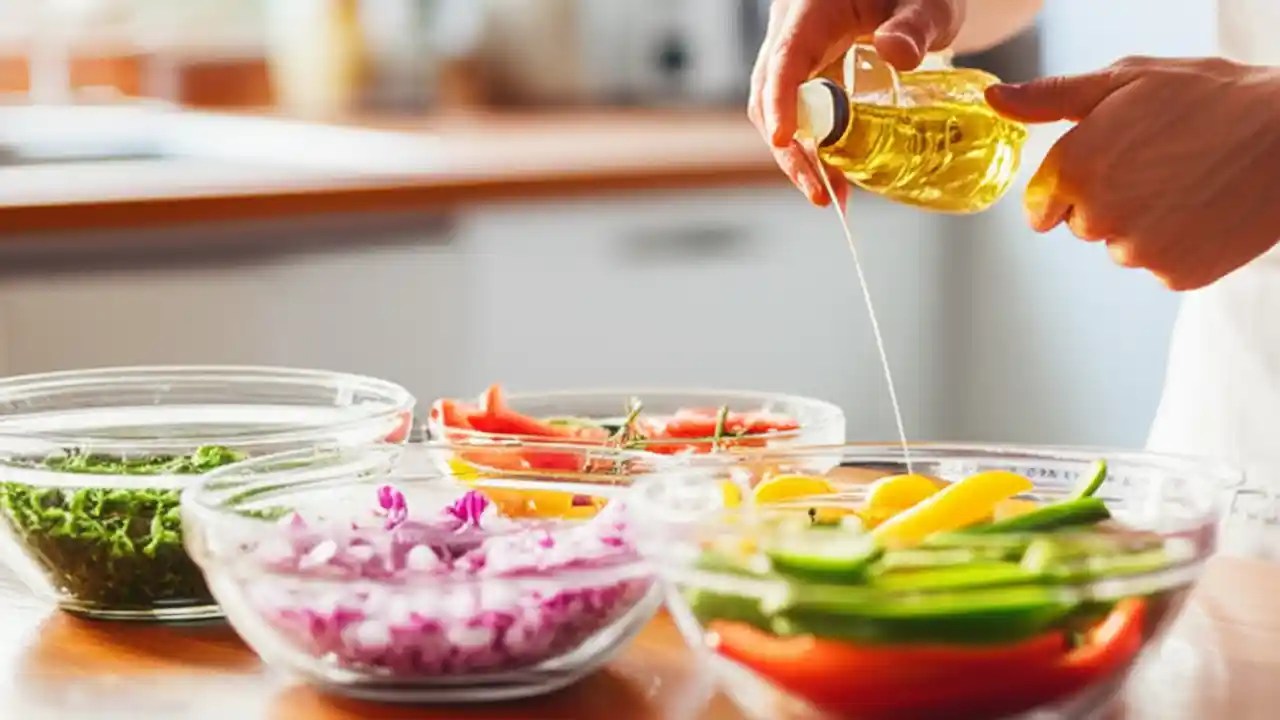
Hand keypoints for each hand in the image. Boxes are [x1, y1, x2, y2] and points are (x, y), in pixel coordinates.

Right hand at [749, 0, 965, 205]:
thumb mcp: (928, 2)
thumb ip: (915, 26)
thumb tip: (897, 54)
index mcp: (809, 12)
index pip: (784, 59)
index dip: (780, 101)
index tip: (783, 139)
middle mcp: (792, 35)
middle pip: (770, 96)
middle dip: (791, 149)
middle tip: (820, 190)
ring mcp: (797, 59)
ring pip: (779, 112)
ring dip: (800, 155)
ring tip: (829, 193)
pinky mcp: (808, 78)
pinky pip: (800, 116)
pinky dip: (813, 147)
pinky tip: (835, 174)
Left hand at [987, 57, 1279, 290]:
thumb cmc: (1209, 97)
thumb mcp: (1125, 81)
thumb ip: (1052, 98)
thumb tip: (995, 101)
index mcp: (1075, 169)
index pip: (1041, 207)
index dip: (1072, 185)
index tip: (1109, 165)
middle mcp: (1098, 217)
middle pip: (1081, 226)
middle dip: (1109, 200)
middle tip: (1161, 163)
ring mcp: (1138, 251)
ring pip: (1121, 246)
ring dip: (1144, 223)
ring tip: (1189, 181)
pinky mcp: (1176, 274)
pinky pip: (1160, 264)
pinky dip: (1178, 243)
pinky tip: (1205, 209)